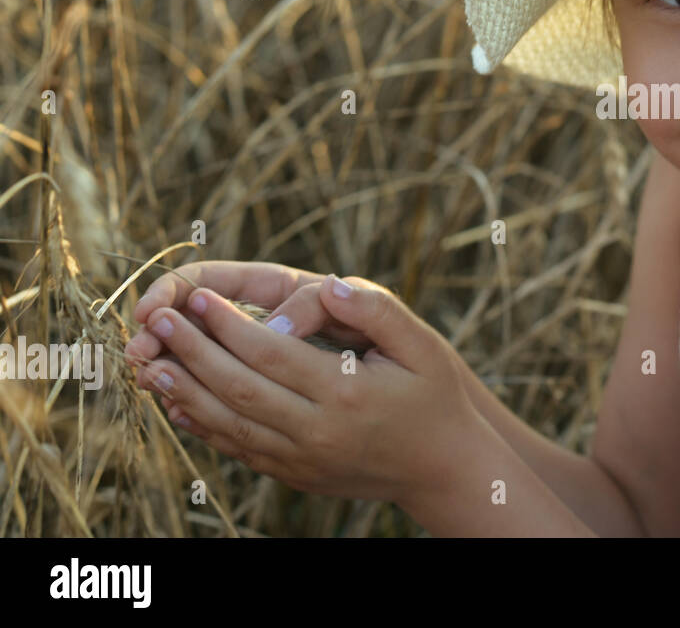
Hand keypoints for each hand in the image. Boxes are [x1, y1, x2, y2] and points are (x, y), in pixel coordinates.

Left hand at [135, 277, 473, 504]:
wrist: (447, 468)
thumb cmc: (436, 397)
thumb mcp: (423, 345)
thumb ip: (378, 310)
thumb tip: (330, 283)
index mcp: (347, 393)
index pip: (271, 354)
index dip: (227, 325)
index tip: (197, 296)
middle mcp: (319, 432)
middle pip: (239, 389)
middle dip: (193, 350)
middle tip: (159, 319)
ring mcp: (303, 460)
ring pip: (229, 424)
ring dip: (187, 391)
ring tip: (153, 360)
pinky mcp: (295, 475)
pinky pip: (238, 450)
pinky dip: (203, 426)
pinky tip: (180, 402)